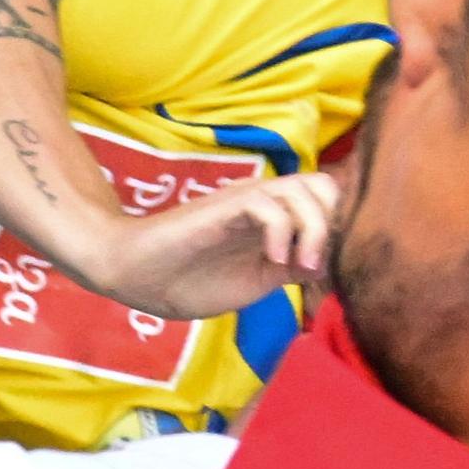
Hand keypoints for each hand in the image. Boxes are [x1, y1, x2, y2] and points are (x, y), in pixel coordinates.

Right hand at [65, 169, 342, 322]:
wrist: (134, 276)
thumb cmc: (185, 280)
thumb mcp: (253, 283)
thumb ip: (287, 271)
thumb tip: (324, 265)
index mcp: (271, 220)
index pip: (323, 201)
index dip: (334, 230)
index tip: (321, 270)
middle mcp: (262, 203)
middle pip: (323, 186)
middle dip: (331, 224)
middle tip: (313, 265)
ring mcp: (243, 202)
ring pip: (303, 189)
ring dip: (313, 229)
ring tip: (298, 265)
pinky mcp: (223, 208)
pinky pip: (269, 204)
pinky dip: (283, 232)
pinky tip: (273, 260)